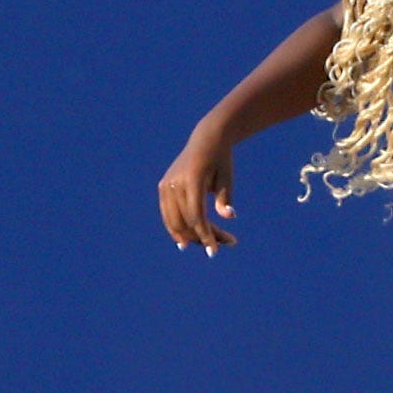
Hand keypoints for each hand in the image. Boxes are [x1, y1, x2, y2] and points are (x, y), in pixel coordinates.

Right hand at [160, 123, 239, 251]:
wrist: (206, 140)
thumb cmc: (221, 160)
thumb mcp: (227, 177)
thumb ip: (225, 197)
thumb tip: (229, 217)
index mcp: (192, 180)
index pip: (197, 216)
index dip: (205, 235)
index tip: (215, 251)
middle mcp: (174, 183)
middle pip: (186, 221)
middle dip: (203, 237)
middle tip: (225, 243)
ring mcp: (166, 185)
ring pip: (174, 221)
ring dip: (191, 235)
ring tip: (211, 242)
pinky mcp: (163, 187)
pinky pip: (168, 213)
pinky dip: (177, 227)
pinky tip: (189, 239)